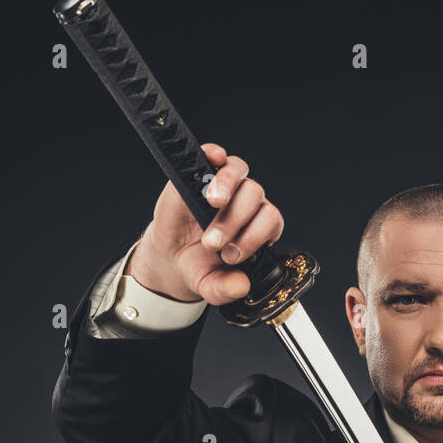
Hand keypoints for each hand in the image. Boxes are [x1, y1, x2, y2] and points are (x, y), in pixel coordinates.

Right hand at [127, 142, 284, 304]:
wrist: (172, 257)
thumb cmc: (199, 266)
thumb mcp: (211, 285)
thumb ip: (228, 289)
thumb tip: (242, 286)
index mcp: (258, 228)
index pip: (270, 222)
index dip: (254, 236)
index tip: (232, 255)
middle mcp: (246, 203)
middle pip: (254, 197)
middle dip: (235, 220)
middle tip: (213, 242)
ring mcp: (225, 185)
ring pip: (239, 172)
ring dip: (228, 186)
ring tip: (214, 203)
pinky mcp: (201, 172)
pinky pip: (214, 154)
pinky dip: (214, 154)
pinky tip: (212, 159)